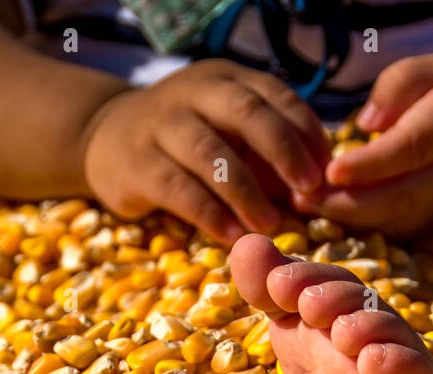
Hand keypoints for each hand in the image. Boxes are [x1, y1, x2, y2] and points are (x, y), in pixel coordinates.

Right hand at [80, 60, 329, 241]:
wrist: (105, 137)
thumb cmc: (186, 141)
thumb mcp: (227, 132)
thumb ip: (269, 154)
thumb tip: (320, 190)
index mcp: (225, 79)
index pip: (274, 95)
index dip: (305, 131)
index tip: (327, 171)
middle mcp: (193, 93)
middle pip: (245, 113)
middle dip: (284, 151)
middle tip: (308, 190)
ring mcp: (160, 126)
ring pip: (211, 154)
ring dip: (247, 192)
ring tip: (271, 224)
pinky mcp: (137, 165)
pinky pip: (179, 190)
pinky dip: (211, 214)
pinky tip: (233, 235)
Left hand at [293, 54, 432, 235]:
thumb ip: (400, 84)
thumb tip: (365, 123)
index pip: (415, 145)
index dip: (372, 164)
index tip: (330, 171)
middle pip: (404, 196)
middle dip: (348, 204)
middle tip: (303, 197)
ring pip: (402, 223)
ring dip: (352, 223)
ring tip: (309, 209)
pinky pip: (406, 234)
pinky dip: (368, 232)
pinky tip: (334, 220)